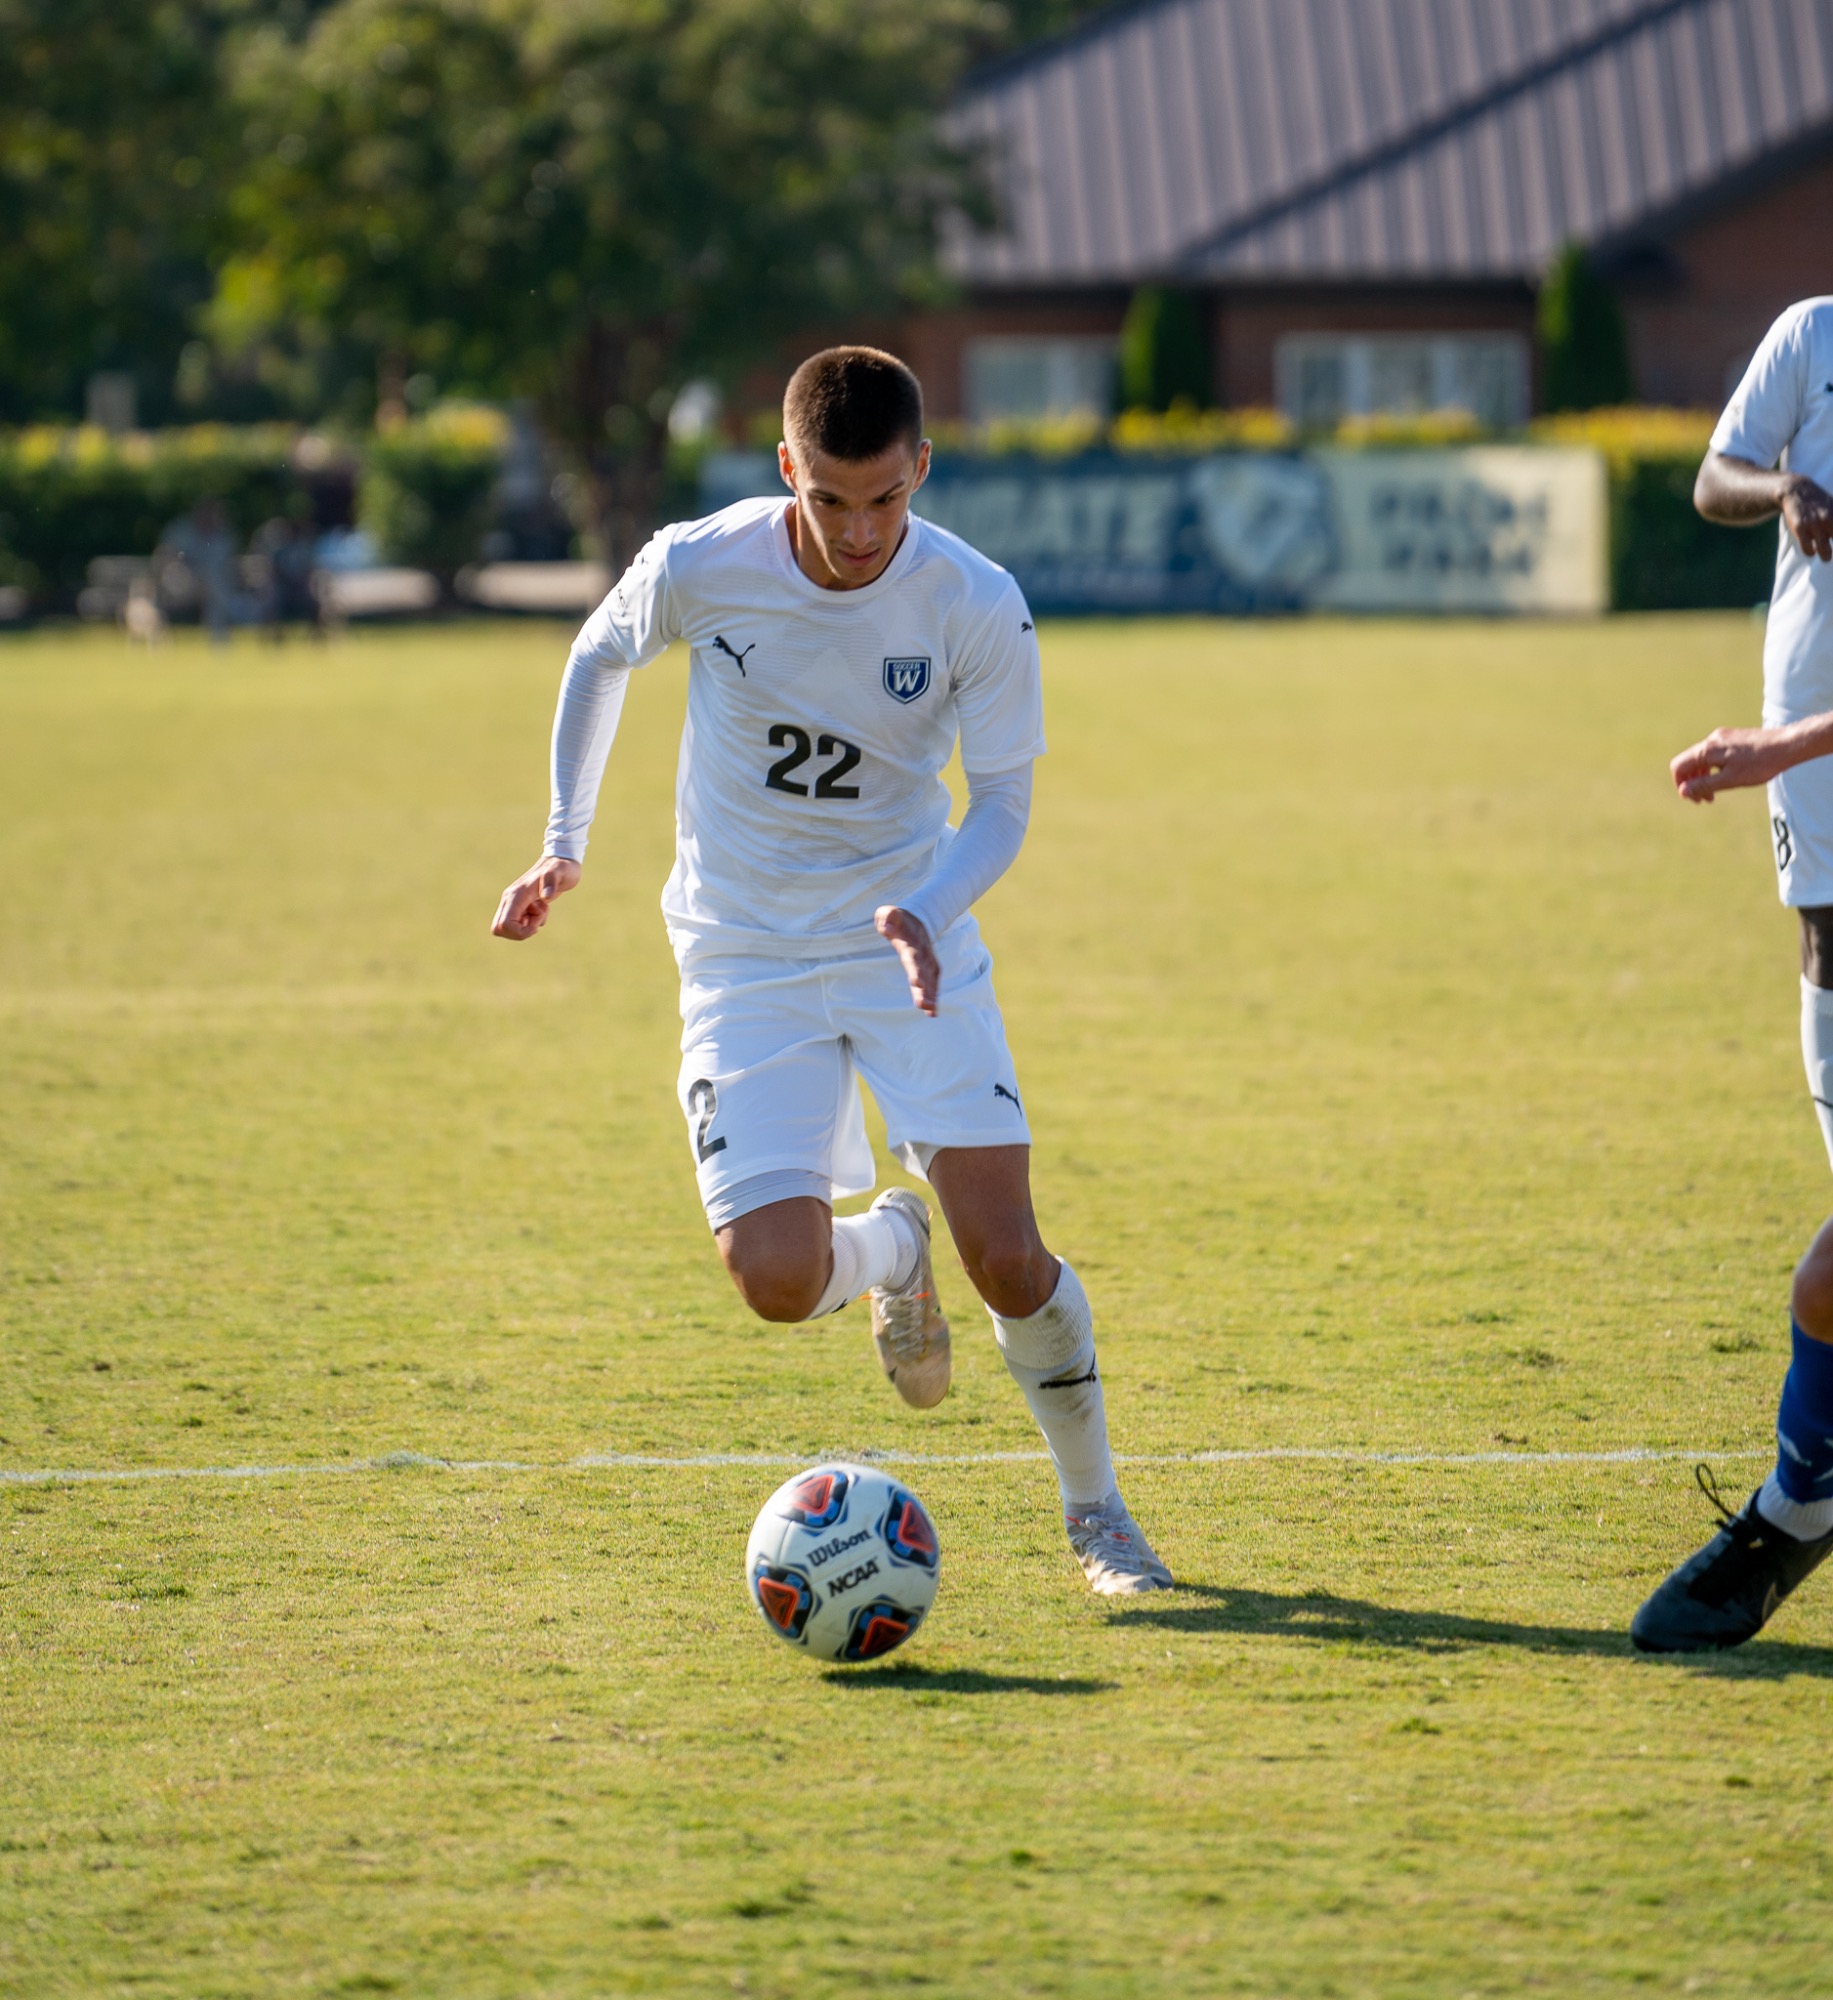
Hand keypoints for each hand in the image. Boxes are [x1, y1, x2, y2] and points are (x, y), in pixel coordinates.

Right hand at [491, 855, 580, 938]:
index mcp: (516, 895)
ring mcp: (514, 902)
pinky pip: (519, 923)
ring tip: (542, 907)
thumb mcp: (561, 873)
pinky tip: (542, 906)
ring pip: (510, 928)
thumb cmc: (563, 868)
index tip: (536, 926)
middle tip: (537, 919)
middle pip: (499, 929)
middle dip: (520, 932)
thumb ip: (551, 881)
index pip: (504, 925)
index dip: (519, 933)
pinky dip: (532, 922)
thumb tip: (546, 897)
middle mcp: (510, 899)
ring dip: (528, 926)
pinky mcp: (520, 905)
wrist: (563, 861)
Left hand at [876, 905, 939, 1015]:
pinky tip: (932, 1013)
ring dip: (930, 996)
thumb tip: (885, 928)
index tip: (916, 982)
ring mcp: (928, 961)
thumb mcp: (889, 912)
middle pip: (923, 973)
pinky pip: (933, 984)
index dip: (915, 969)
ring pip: (929, 981)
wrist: (920, 918)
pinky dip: (934, 997)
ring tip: (929, 1010)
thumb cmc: (898, 919)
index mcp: (910, 943)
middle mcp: (922, 954)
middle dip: (924, 988)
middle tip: (923, 1003)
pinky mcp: (931, 968)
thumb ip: (887, 917)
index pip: (913, 957)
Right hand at [1670, 726, 1796, 801]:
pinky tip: (1729, 777)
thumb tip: (1683, 791)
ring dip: (1704, 777)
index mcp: (1708, 749)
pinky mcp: (1734, 738)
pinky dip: (1714, 768)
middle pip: (1689, 762)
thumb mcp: (1730, 780)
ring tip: (1716, 793)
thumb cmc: (1760, 764)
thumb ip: (1704, 785)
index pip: (1678, 766)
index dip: (1680, 784)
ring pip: (1702, 759)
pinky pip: (1715, 754)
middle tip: (1705, 800)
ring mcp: (1723, 737)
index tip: (1694, 798)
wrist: (1787, 745)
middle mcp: (1712, 739)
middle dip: (1693, 782)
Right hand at [1782, 475, 1832, 561]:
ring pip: (1825, 551)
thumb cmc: (1819, 502)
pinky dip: (1810, 552)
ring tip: (1826, 556)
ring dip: (1826, 556)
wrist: (1797, 490)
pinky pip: (1808, 549)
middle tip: (1831, 552)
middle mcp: (1829, 518)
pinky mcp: (1800, 527)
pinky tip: (1812, 549)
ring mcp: (1814, 523)